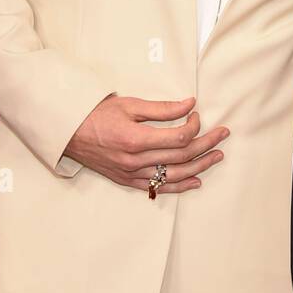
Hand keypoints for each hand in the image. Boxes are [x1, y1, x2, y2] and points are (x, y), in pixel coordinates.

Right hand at [62, 94, 227, 194]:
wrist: (69, 132)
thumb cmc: (97, 114)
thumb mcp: (129, 104)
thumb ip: (162, 108)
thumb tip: (190, 104)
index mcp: (136, 139)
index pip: (179, 137)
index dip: (195, 126)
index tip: (197, 114)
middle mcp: (135, 161)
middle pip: (182, 156)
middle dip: (206, 144)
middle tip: (223, 134)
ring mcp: (132, 174)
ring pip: (175, 175)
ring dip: (200, 166)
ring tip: (217, 156)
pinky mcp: (128, 181)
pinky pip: (159, 188)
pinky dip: (179, 186)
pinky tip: (196, 181)